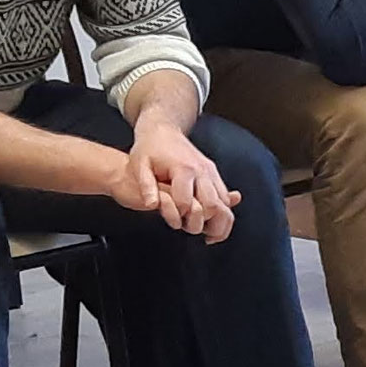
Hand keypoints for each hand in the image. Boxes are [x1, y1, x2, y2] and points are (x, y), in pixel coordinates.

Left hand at [114, 118, 241, 241]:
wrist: (163, 129)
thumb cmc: (149, 148)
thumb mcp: (139, 165)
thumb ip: (146, 186)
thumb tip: (151, 205)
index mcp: (184, 169)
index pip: (188, 203)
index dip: (179, 216)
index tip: (172, 218)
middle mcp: (202, 171)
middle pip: (214, 206)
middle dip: (206, 224)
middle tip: (195, 234)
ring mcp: (211, 172)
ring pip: (225, 204)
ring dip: (220, 223)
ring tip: (209, 236)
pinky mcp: (214, 173)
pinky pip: (225, 197)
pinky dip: (224, 213)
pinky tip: (213, 224)